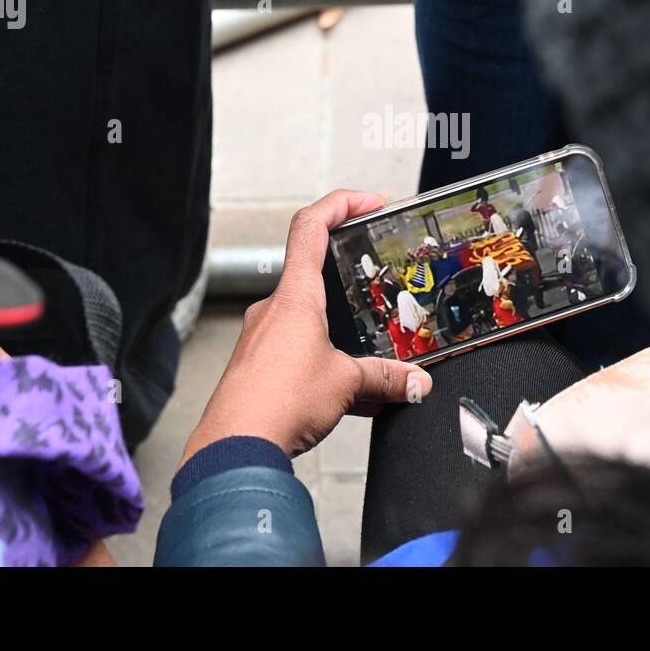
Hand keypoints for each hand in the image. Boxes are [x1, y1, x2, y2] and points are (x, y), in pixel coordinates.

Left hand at [179, 190, 433, 464]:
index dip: (341, 204)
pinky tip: (349, 398)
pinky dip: (325, 366)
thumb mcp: (347, 384)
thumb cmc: (276, 403)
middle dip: (350, 284)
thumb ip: (386, 378)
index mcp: (295, 297)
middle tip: (378, 288)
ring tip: (371, 362)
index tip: (369, 201)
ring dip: (340, 335)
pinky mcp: (257, 368)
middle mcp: (273, 310)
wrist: (234, 449)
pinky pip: (297, 354)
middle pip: (312, 275)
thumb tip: (415, 381)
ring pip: (308, 322)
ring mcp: (261, 338)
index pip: (311, 226)